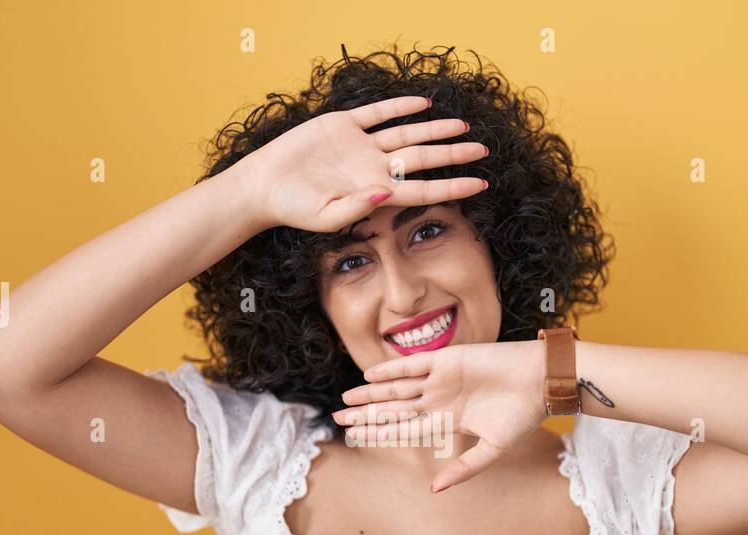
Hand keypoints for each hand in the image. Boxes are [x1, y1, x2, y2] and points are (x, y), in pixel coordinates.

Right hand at [239, 95, 487, 233]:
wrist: (264, 186)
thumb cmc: (293, 208)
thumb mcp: (325, 217)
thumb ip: (357, 206)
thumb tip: (387, 191)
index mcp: (375, 191)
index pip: (423, 188)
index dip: (453, 186)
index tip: (481, 184)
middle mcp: (374, 167)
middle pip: (423, 158)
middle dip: (454, 155)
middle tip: (483, 150)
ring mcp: (361, 146)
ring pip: (407, 134)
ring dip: (434, 129)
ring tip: (462, 126)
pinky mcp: (343, 126)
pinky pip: (378, 113)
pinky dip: (400, 107)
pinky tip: (423, 104)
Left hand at [331, 340, 548, 493]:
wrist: (542, 381)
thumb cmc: (523, 416)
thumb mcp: (492, 449)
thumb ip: (464, 468)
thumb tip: (434, 490)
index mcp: (449, 422)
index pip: (405, 429)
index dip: (380, 433)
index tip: (355, 438)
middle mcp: (440, 400)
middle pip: (394, 409)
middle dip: (367, 414)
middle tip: (338, 419)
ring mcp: (442, 379)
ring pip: (398, 388)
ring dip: (372, 393)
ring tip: (346, 398)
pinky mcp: (448, 359)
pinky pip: (414, 365)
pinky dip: (392, 369)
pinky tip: (369, 375)